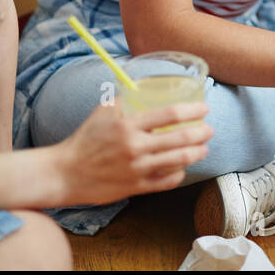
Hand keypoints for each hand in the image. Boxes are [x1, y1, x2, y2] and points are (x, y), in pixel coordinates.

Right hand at [51, 101, 211, 206]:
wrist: (64, 173)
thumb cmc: (84, 139)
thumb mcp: (102, 111)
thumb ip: (125, 99)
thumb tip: (145, 87)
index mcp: (128, 125)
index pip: (169, 114)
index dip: (192, 111)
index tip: (204, 109)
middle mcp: (135, 147)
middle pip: (180, 139)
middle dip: (201, 133)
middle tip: (209, 129)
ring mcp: (136, 169)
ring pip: (178, 161)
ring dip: (196, 153)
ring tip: (203, 148)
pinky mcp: (135, 188)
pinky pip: (166, 182)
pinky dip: (179, 174)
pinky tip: (183, 168)